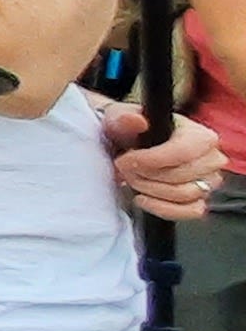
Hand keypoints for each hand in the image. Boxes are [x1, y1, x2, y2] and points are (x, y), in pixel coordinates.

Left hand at [106, 104, 227, 222]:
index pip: (183, 152)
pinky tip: (142, 198)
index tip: (124, 160)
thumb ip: (123, 118)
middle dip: (144, 175)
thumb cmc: (131, 132)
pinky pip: (189, 212)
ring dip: (149, 190)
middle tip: (124, 169)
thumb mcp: (119, 118)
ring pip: (183, 194)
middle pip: (180, 176)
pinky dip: (161, 208)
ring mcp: (208, 182)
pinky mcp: (200, 201)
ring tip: (132, 179)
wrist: (129, 148)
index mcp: (201, 135)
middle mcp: (211, 159)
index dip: (150, 160)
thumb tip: (135, 121)